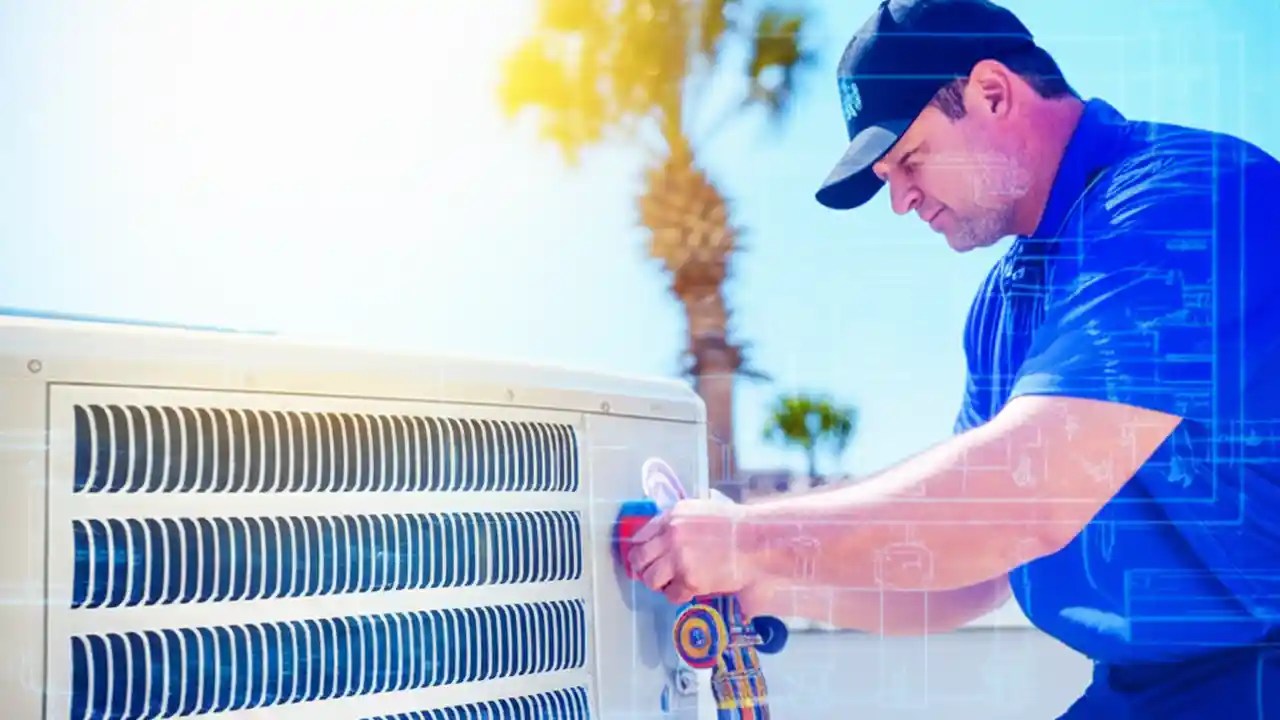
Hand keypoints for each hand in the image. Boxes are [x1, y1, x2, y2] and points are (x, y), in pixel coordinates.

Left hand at [626, 498, 760, 605]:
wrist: (757, 542)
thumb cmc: (733, 526)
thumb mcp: (699, 512)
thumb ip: (675, 523)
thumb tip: (656, 539)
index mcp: (671, 517)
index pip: (640, 536)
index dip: (641, 550)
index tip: (644, 558)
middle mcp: (670, 537)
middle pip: (639, 559)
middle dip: (643, 569)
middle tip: (654, 574)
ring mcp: (679, 559)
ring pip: (650, 579)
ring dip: (658, 584)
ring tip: (670, 584)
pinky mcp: (691, 580)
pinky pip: (671, 594)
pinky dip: (676, 595)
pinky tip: (687, 590)